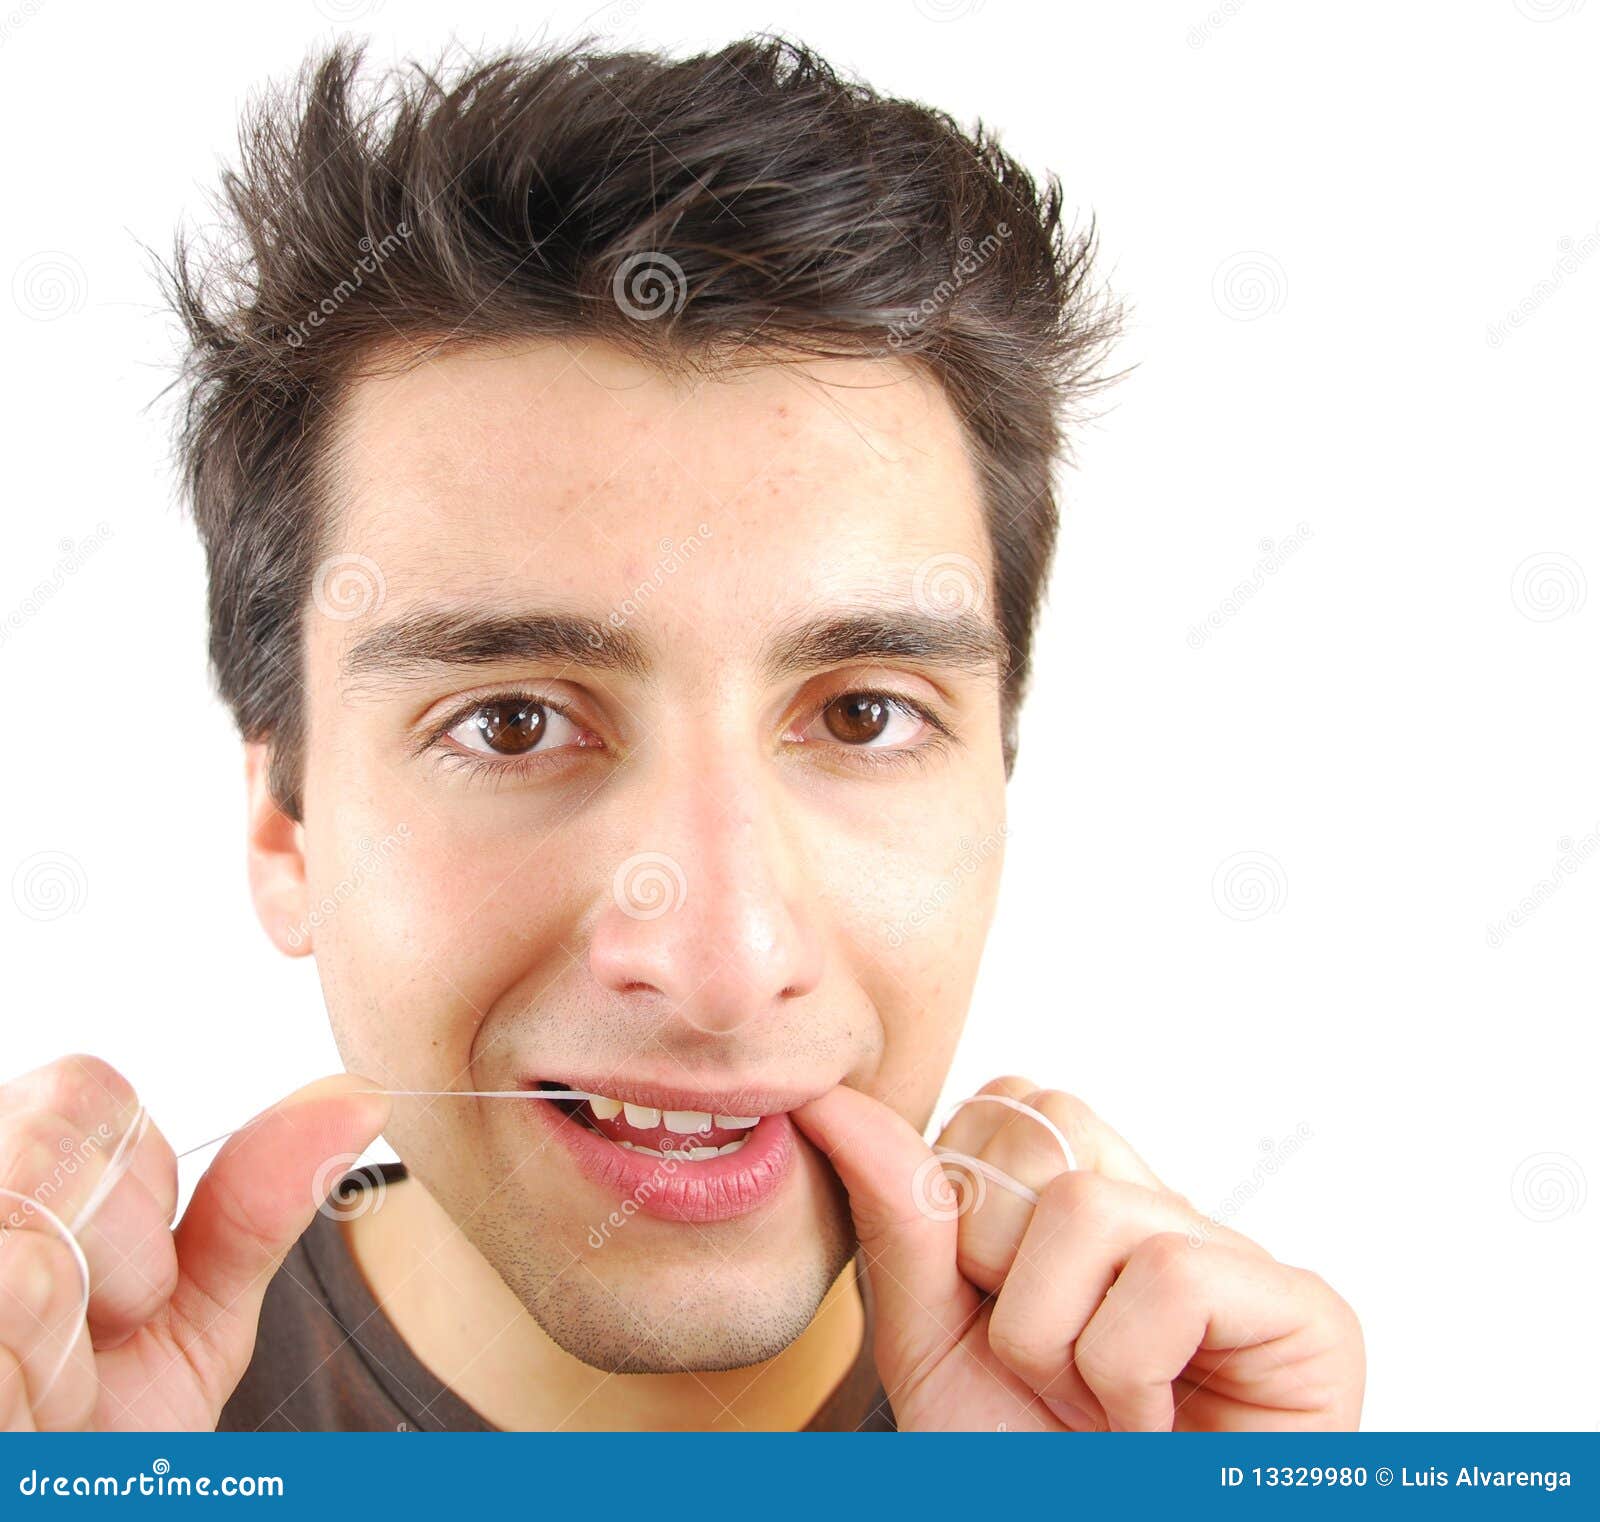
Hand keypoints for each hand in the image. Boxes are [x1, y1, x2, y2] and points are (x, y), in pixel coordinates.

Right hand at [0, 1054, 388, 1429]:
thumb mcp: (185, 1323)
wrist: (59, 1509)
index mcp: (7, 1174)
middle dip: (110, 1269)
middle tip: (89, 1349)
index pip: (83, 1088)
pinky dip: (22, 1399)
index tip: (136, 1284)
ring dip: (54, 1364)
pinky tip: (14, 1425)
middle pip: (46, 1144)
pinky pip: (6, 1304)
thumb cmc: (93, 1449)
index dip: (137, 1192)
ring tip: (40, 1404)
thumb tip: (361, 1092)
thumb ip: (258, 1204)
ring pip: (21, 1261)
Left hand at [793, 1076, 1363, 1431]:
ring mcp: (1239, 1256)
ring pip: (1085, 1206)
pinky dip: (1126, 1373)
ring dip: (1053, 1338)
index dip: (962, 1215)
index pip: (1001, 1106)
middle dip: (996, 1272)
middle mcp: (1165, 1213)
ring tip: (1095, 1407)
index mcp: (1084, 1209)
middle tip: (1045, 1371)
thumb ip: (898, 1220)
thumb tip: (833, 1100)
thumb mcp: (933, 1346)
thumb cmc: (1029, 1474)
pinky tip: (1152, 1428)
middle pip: (1034, 1129)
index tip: (994, 1321)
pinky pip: (1170, 1274)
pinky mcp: (1308, 1310)